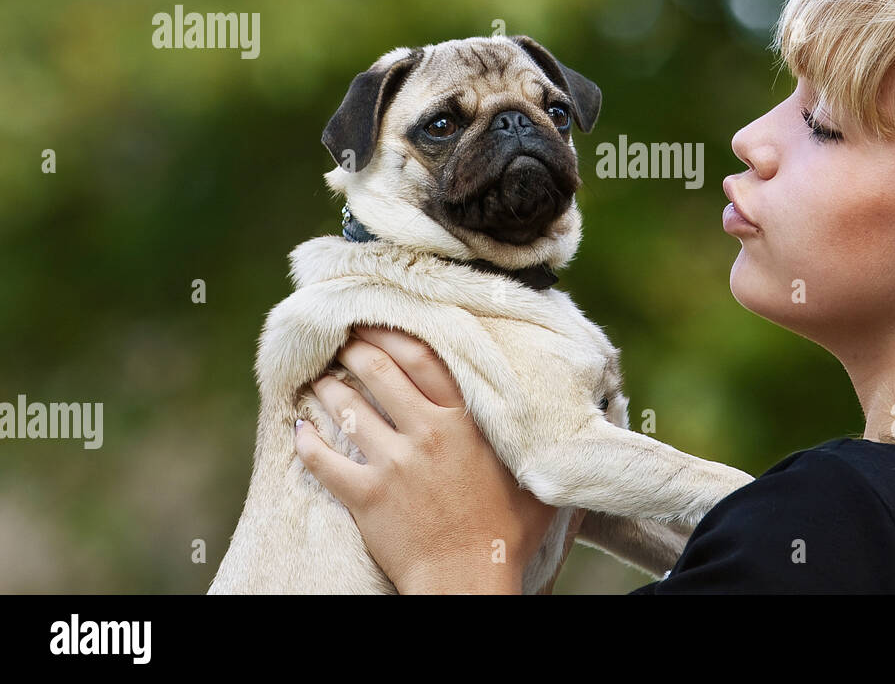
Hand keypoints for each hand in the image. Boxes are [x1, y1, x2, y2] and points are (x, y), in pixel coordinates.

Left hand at [292, 325, 581, 593]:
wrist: (470, 580)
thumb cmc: (509, 533)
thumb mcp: (538, 477)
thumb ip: (545, 437)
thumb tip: (590, 406)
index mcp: (466, 420)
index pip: (424, 356)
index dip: (396, 332)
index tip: (381, 320)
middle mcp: (427, 432)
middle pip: (380, 370)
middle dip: (357, 348)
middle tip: (345, 339)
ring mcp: (393, 463)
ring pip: (347, 407)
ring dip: (328, 387)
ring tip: (320, 377)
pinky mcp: (366, 496)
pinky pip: (323, 460)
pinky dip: (305, 441)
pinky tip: (297, 429)